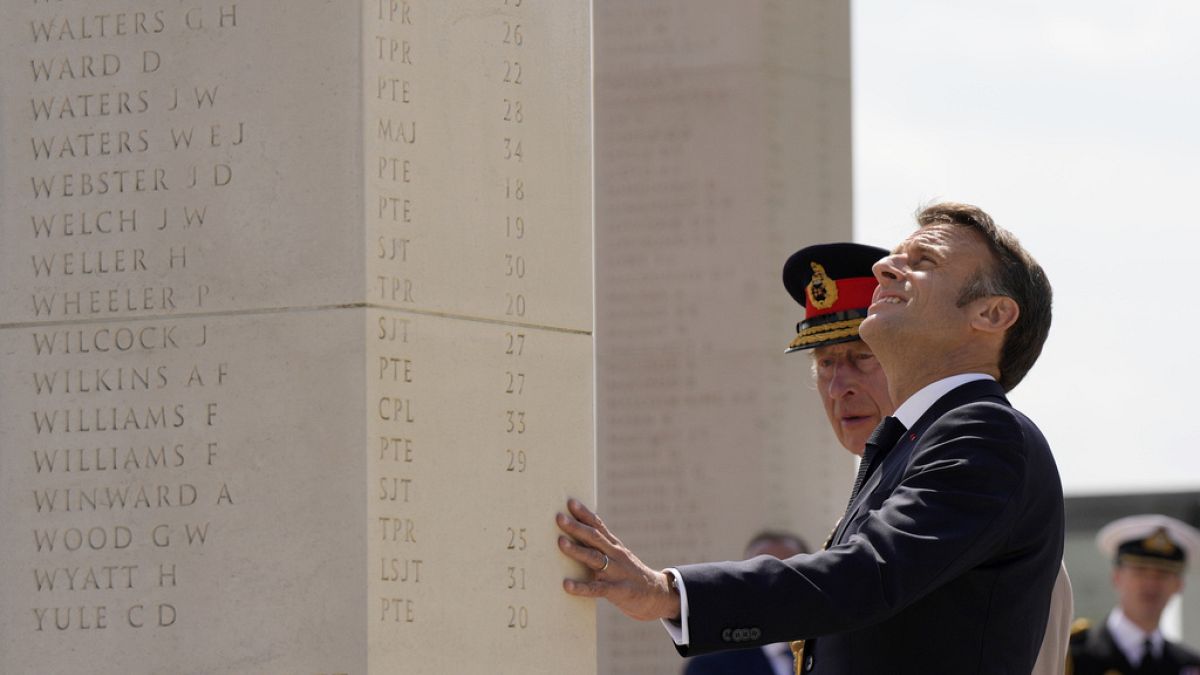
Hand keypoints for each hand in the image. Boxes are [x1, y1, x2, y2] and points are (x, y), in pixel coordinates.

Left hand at [555, 498, 680, 621]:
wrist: (655, 594)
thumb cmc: (629, 574)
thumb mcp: (617, 556)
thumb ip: (600, 546)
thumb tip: (577, 533)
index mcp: (613, 546)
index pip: (598, 526)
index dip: (584, 514)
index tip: (570, 502)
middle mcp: (615, 555)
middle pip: (594, 538)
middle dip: (576, 527)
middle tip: (559, 517)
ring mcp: (616, 572)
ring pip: (594, 558)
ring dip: (577, 550)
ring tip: (560, 542)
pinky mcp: (617, 591)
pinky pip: (597, 589)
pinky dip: (581, 587)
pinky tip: (566, 585)